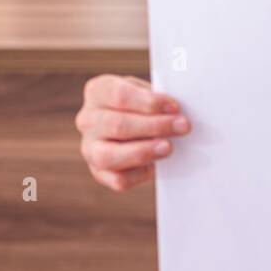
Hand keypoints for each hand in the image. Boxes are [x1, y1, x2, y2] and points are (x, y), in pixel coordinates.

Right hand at [76, 74, 190, 190]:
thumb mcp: (149, 93)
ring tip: (168, 147)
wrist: (143, 130)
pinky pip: (118, 179)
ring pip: (109, 156)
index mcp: (98, 91)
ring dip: (143, 152)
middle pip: (117, 125)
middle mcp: (87, 120)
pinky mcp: (100, 173)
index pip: (118, 95)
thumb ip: (159, 100)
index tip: (174, 107)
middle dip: (154, 126)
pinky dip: (139, 174)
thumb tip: (177, 112)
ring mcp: (89, 148)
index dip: (149, 102)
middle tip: (182, 126)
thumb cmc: (147, 107)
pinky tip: (156, 166)